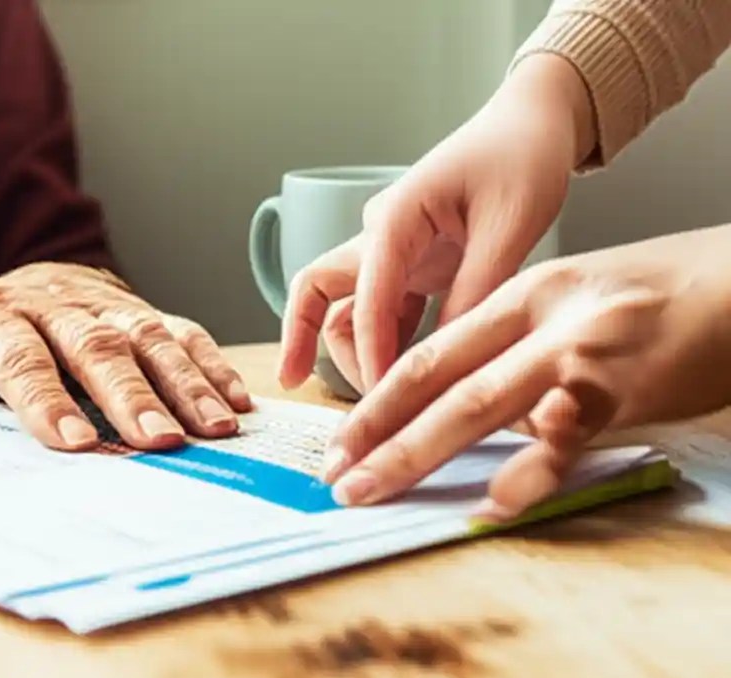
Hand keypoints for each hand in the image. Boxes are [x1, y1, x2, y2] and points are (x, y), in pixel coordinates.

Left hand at [0, 262, 251, 449]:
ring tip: (211, 429)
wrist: (41, 273)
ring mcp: (111, 304)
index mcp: (2, 314)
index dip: (47, 400)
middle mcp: (61, 306)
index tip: (73, 442)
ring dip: (185, 385)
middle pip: (98, 348)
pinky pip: (186, 331)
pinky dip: (213, 366)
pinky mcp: (149, 308)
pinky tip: (236, 403)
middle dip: (130, 396)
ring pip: (151, 339)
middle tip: (156, 441)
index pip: (25, 360)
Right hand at [278, 54, 597, 393]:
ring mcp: (393, 250)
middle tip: (298, 385)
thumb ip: (478, 290)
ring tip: (379, 397)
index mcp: (397, 216)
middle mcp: (381, 234)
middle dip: (304, 338)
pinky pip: (383, 311)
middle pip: (319, 291)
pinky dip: (386, 344)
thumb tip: (449, 357)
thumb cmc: (522, 157)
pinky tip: (402, 379)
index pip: (366, 293)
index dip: (369, 348)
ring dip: (353, 349)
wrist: (536, 123)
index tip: (381, 394)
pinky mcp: (413, 264)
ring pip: (347, 307)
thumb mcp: (511, 224)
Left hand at [320, 226, 730, 519]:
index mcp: (522, 295)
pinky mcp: (624, 389)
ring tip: (372, 491)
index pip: (430, 352)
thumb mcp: (580, 300)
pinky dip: (527, 474)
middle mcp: (539, 319)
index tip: (340, 441)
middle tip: (334, 477)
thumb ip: (525, 346)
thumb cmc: (668, 294)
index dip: (376, 400)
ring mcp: (578, 352)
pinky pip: (563, 438)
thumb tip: (485, 407)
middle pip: (436, 380)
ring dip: (415, 453)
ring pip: (479, 406)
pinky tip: (494, 505)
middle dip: (375, 433)